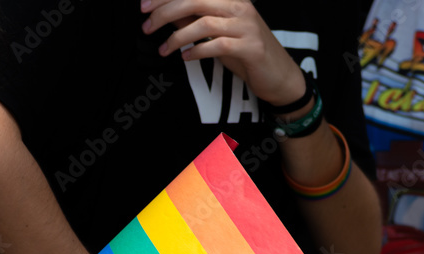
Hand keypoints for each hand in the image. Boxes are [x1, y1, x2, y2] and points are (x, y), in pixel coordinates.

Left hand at [141, 0, 304, 105]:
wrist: (279, 76)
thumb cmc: (246, 53)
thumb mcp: (217, 33)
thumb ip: (192, 21)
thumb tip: (165, 14)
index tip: (144, 6)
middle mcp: (239, 6)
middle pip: (194, 0)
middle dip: (165, 12)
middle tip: (146, 26)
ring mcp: (246, 26)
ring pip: (203, 23)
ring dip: (177, 37)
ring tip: (164, 50)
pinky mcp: (251, 47)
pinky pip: (217, 45)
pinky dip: (196, 51)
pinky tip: (185, 57)